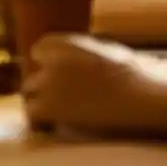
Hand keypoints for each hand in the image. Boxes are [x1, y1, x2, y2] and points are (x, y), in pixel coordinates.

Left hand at [23, 34, 166, 136]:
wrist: (138, 97)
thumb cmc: (130, 73)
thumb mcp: (105, 49)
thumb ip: (83, 49)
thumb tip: (78, 51)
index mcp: (63, 43)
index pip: (39, 49)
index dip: (47, 61)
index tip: (55, 71)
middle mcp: (50, 61)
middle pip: (33, 72)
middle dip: (42, 83)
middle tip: (58, 94)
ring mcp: (48, 83)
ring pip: (28, 92)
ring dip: (40, 99)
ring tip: (56, 108)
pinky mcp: (50, 107)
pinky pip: (32, 112)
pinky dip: (39, 118)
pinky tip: (52, 122)